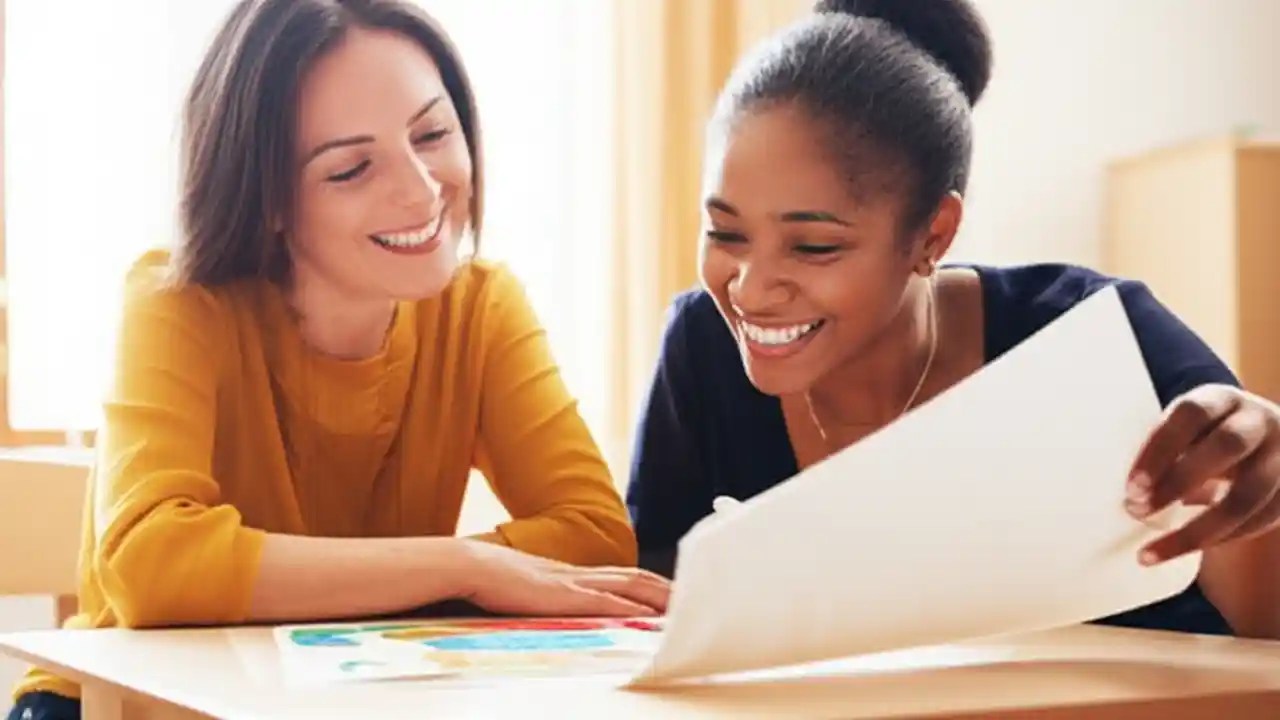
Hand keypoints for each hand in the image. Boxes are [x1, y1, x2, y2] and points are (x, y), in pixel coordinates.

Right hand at [458, 540, 670, 616]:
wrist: (470, 565)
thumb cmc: (491, 580)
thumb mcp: (526, 587)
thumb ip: (544, 594)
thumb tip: (549, 602)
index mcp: (572, 573)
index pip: (623, 575)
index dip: (652, 585)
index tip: (675, 593)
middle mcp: (579, 574)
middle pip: (636, 577)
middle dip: (668, 589)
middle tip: (698, 599)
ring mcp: (573, 583)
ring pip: (629, 585)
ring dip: (659, 597)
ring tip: (686, 606)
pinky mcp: (563, 595)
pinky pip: (605, 602)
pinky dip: (630, 608)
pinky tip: (646, 617)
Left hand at [1127, 384, 1279, 564]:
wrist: (1261, 443)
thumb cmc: (1202, 438)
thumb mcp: (1184, 432)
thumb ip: (1163, 453)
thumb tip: (1131, 498)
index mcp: (1221, 399)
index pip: (1191, 414)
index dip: (1160, 449)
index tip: (1131, 487)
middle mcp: (1259, 421)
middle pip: (1227, 446)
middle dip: (1179, 481)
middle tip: (1137, 511)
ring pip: (1247, 495)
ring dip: (1197, 529)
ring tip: (1152, 551)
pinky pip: (1260, 520)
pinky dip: (1219, 539)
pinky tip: (1183, 548)